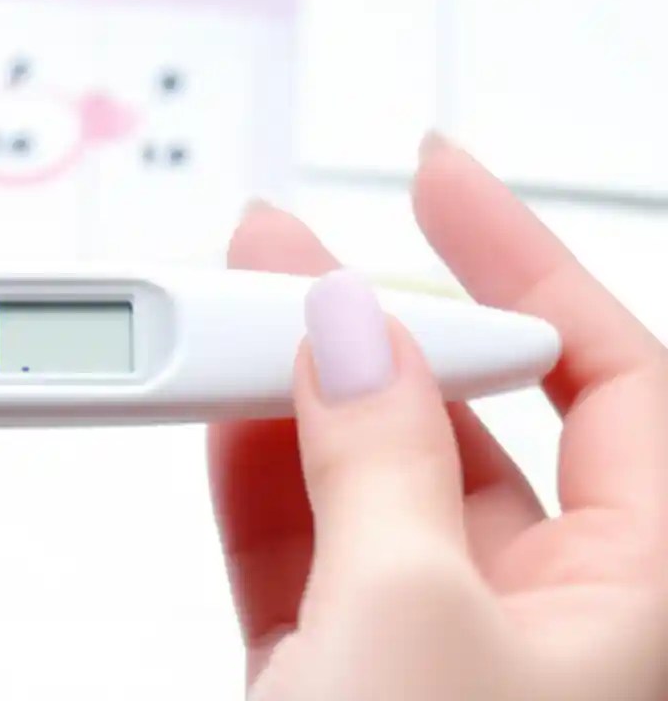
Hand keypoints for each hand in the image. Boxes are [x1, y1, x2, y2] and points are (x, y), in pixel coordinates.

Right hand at [209, 136, 667, 699]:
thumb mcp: (414, 617)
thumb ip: (381, 462)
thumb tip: (345, 332)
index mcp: (633, 598)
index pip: (614, 383)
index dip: (526, 271)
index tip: (437, 189)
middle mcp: (540, 612)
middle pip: (462, 421)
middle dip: (373, 327)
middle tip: (294, 256)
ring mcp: (428, 642)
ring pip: (364, 481)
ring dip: (288, 395)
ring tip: (219, 319)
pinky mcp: (335, 675)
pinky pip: (298, 548)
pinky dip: (253, 481)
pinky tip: (215, 413)